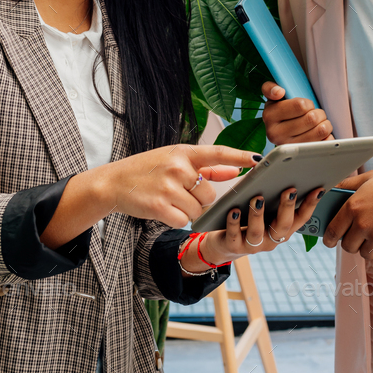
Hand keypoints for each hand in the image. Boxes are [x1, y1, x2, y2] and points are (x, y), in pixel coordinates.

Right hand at [102, 144, 260, 228]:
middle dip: (200, 199)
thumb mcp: (174, 160)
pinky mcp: (159, 206)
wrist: (113, 182)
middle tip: (180, 193)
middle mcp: (177, 167)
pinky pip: (183, 220)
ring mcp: (168, 186)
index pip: (218, 153)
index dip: (240, 156)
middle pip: (209, 193)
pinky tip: (163, 209)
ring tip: (169, 200)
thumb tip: (233, 171)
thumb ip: (206, 167)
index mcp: (183, 152)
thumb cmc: (147, 170)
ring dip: (188, 210)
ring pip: (197, 209)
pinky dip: (176, 219)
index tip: (259, 159)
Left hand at [199, 186, 324, 264]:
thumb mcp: (265, 208)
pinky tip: (234, 211)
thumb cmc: (248, 219)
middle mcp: (271, 239)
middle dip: (288, 207)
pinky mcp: (234, 247)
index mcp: (282, 228)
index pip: (301, 217)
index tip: (318, 189)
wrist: (224, 243)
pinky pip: (234, 236)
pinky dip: (234, 223)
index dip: (311, 204)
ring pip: (258, 232)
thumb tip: (278, 168)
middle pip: (284, 225)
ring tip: (257, 198)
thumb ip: (272, 193)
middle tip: (290, 190)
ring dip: (258, 215)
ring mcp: (253, 245)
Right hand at [261, 81, 333, 145]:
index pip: (300, 105)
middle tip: (313, 114)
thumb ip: (270, 88)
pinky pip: (326, 142)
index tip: (304, 106)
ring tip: (318, 123)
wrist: (282, 131)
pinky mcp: (303, 156)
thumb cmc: (282, 111)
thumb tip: (279, 92)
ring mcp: (290, 148)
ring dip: (324, 123)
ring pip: (321, 130)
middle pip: (312, 118)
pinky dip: (327, 135)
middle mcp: (276, 135)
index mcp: (269, 117)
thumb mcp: (273, 97)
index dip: (307, 103)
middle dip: (318, 113)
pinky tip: (319, 134)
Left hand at [323, 165, 372, 258]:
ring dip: (367, 248)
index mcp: (353, 207)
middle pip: (348, 247)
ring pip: (365, 254)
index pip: (333, 231)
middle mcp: (364, 224)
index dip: (328, 239)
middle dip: (350, 243)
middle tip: (355, 235)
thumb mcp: (368, 177)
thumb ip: (347, 185)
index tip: (329, 241)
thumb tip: (331, 190)